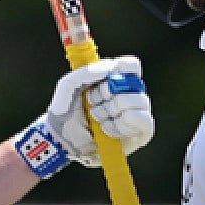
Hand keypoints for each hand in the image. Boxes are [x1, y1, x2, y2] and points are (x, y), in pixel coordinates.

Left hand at [15, 56, 153, 177]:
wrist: (62, 139)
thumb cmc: (66, 110)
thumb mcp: (68, 85)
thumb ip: (86, 71)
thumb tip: (110, 67)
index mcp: (115, 79)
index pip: (132, 65)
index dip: (121, 68)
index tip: (105, 77)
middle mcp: (130, 94)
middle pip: (134, 82)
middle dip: (107, 93)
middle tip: (91, 102)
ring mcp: (138, 113)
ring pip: (139, 100)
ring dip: (111, 110)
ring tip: (97, 117)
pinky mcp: (142, 133)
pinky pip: (142, 120)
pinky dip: (120, 124)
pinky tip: (106, 130)